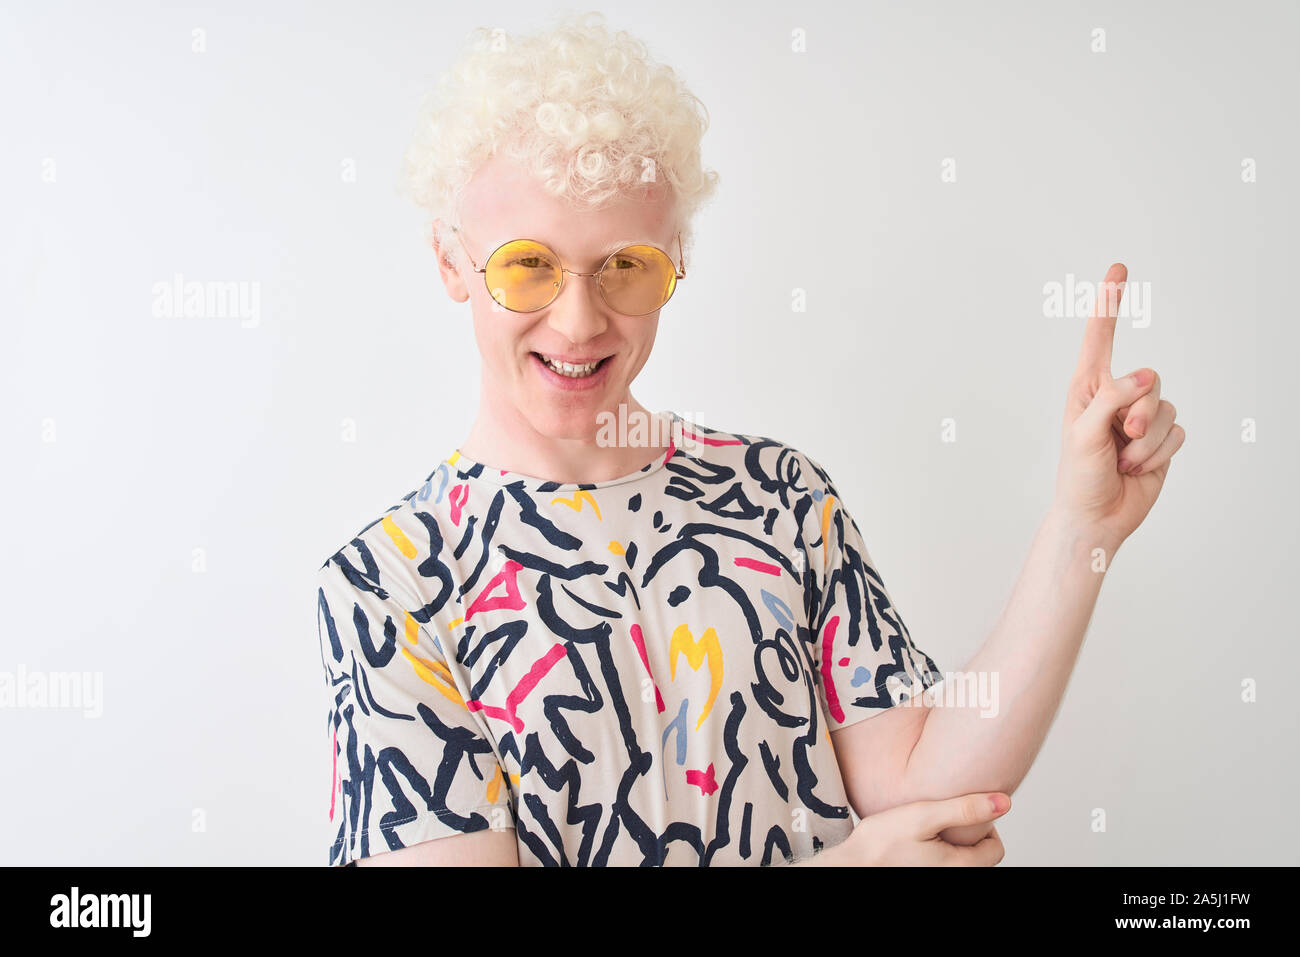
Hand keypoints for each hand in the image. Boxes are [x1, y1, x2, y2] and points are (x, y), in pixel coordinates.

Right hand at [806, 792, 1009, 865]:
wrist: (851, 865)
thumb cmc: (882, 842)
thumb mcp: (924, 816)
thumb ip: (965, 809)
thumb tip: (1004, 802)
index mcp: (959, 866)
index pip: (996, 850)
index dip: (985, 825)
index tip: (960, 812)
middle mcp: (951, 876)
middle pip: (980, 857)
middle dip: (967, 835)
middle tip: (942, 817)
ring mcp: (936, 876)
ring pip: (960, 860)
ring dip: (951, 843)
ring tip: (928, 828)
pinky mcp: (922, 873)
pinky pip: (942, 864)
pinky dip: (936, 851)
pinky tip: (916, 841)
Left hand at [1054, 263, 1185, 549]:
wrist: (1097, 516)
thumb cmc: (1078, 476)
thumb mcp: (1084, 434)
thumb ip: (1112, 399)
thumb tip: (1145, 376)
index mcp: (1088, 388)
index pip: (1101, 338)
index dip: (1110, 303)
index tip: (1118, 268)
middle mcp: (1116, 396)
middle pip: (1148, 378)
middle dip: (1138, 412)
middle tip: (1119, 438)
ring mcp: (1141, 417)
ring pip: (1165, 406)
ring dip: (1146, 441)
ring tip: (1123, 459)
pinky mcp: (1161, 439)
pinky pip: (1177, 432)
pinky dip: (1159, 454)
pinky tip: (1139, 468)